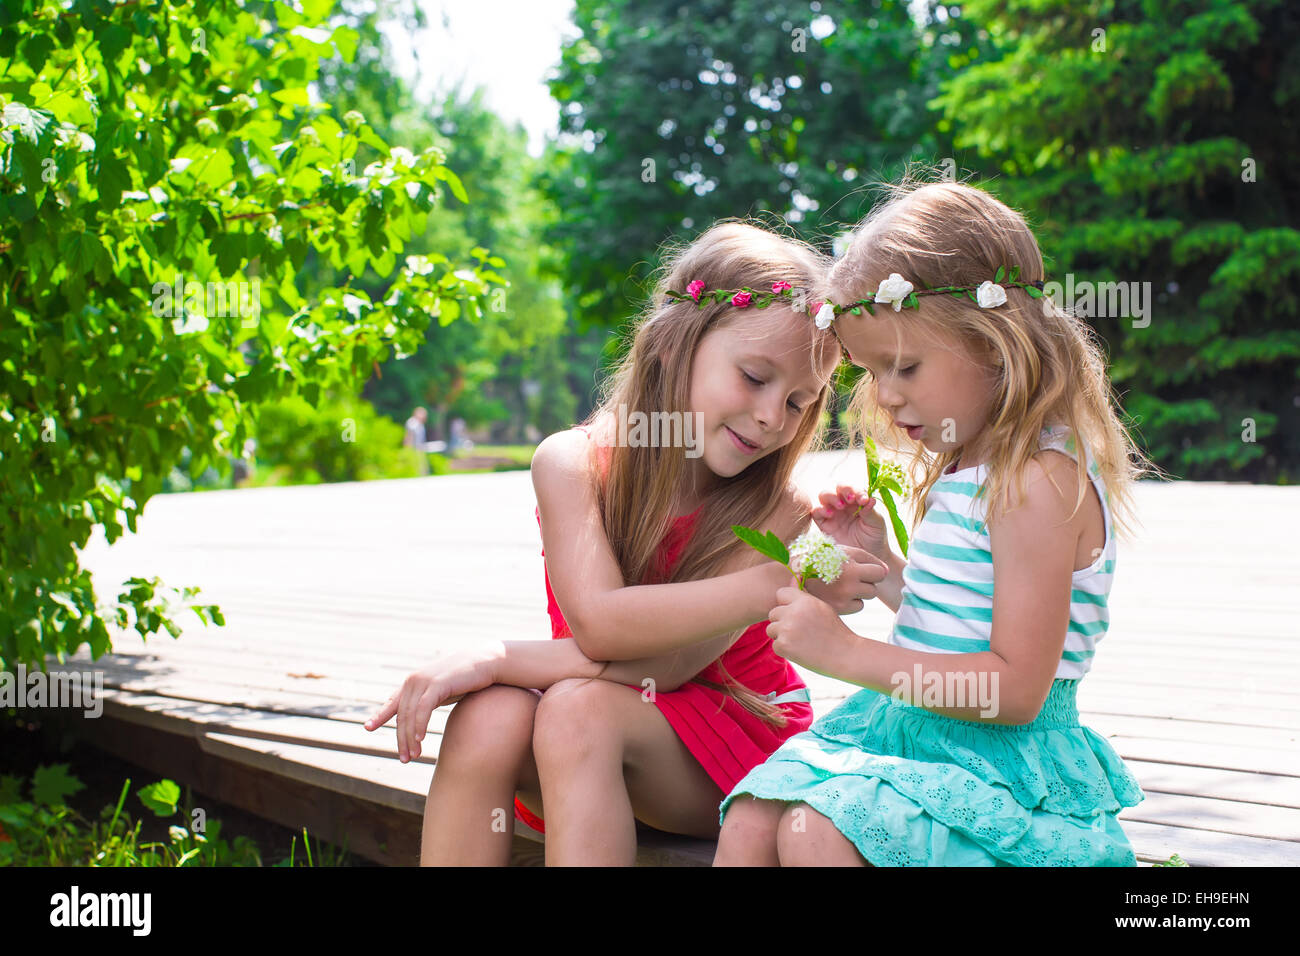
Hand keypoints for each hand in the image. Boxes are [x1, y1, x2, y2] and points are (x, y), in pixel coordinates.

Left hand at [364, 648, 500, 762]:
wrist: (487, 662)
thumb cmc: (466, 678)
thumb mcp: (442, 691)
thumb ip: (428, 700)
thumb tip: (421, 717)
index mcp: (413, 682)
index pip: (392, 701)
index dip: (380, 715)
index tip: (368, 727)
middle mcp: (413, 680)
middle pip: (401, 715)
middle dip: (401, 739)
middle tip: (405, 759)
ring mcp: (423, 680)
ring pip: (409, 715)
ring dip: (410, 738)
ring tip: (414, 755)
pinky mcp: (436, 684)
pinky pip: (423, 709)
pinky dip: (420, 725)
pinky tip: (421, 739)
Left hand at [767, 586, 855, 674]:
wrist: (846, 655)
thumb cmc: (835, 631)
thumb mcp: (822, 607)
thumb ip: (804, 596)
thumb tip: (795, 575)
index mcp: (804, 601)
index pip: (780, 594)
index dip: (786, 604)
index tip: (795, 614)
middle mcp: (794, 612)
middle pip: (773, 613)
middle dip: (783, 622)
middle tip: (801, 631)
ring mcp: (787, 629)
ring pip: (771, 629)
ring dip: (782, 636)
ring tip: (801, 641)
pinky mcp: (783, 645)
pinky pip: (775, 645)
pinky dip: (785, 650)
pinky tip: (801, 651)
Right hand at [802, 545, 888, 613]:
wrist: (791, 576)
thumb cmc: (820, 558)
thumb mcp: (841, 550)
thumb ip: (866, 558)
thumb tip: (887, 571)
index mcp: (851, 562)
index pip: (880, 572)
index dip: (873, 571)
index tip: (863, 571)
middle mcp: (850, 578)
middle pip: (875, 586)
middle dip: (867, 582)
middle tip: (851, 578)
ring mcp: (845, 595)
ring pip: (868, 596)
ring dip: (860, 592)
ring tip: (842, 585)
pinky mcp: (840, 608)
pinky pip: (858, 606)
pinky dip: (851, 601)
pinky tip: (837, 595)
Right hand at [813, 485, 889, 562]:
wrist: (866, 557)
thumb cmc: (874, 538)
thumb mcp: (876, 524)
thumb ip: (871, 512)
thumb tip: (870, 499)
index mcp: (857, 501)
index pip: (854, 489)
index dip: (856, 490)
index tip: (863, 499)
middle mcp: (844, 504)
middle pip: (837, 488)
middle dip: (843, 489)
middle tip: (851, 499)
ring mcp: (832, 513)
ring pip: (824, 496)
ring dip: (831, 497)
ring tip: (840, 506)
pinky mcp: (824, 524)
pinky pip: (816, 512)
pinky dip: (820, 509)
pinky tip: (830, 514)